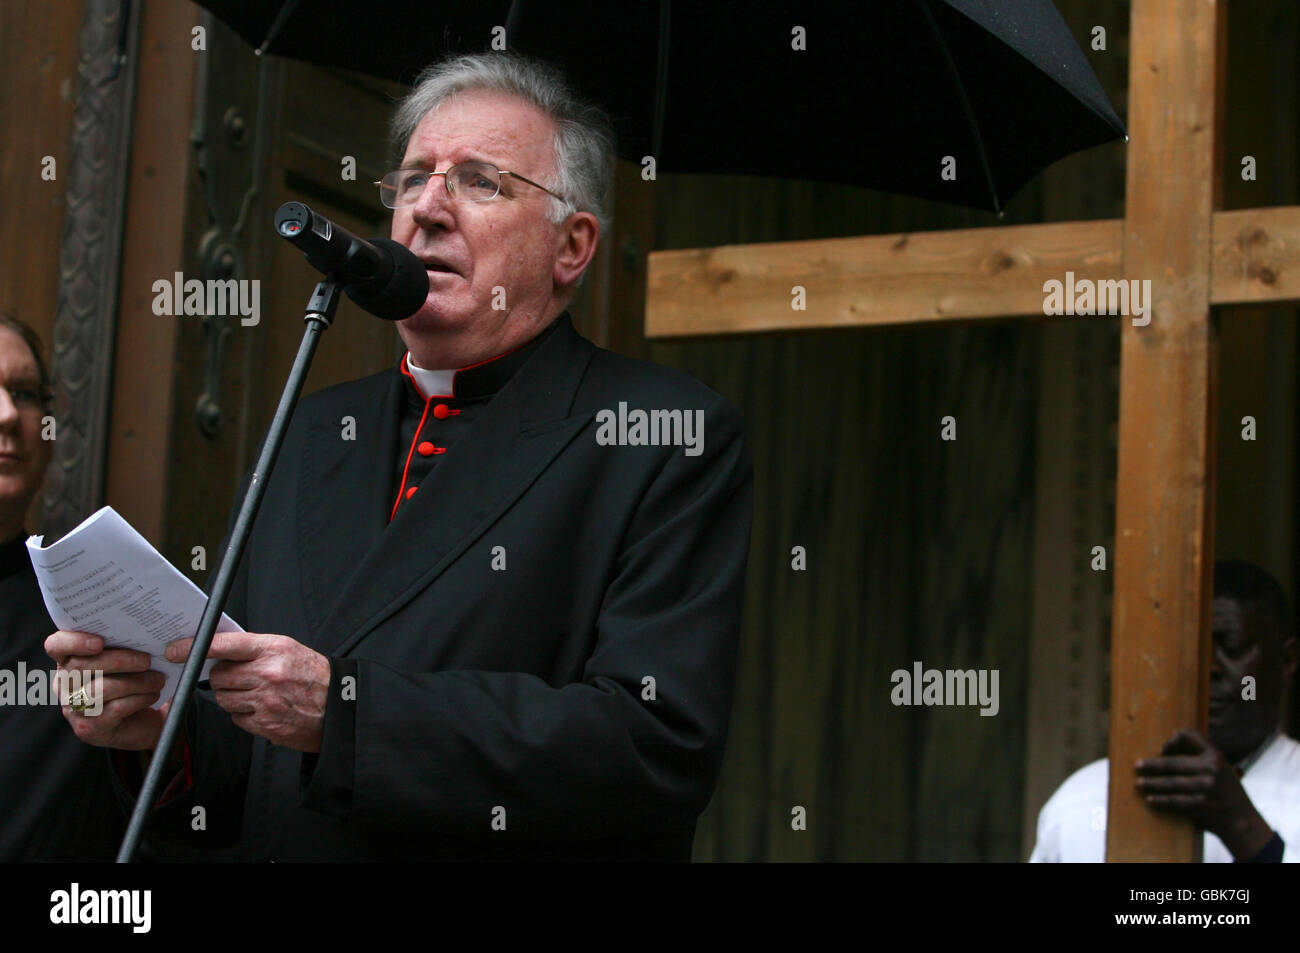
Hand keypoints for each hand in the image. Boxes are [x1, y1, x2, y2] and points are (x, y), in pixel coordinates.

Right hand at [44, 630, 169, 749]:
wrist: (142, 723)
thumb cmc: (134, 682)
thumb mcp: (127, 660)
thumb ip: (125, 644)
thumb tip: (144, 634)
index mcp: (68, 661)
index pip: (55, 646)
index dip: (73, 641)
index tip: (100, 642)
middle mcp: (65, 686)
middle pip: (80, 667)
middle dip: (120, 660)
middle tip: (147, 660)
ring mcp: (74, 710)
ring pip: (101, 689)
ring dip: (136, 682)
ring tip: (157, 679)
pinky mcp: (90, 729)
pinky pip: (115, 708)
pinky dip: (140, 698)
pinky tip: (153, 694)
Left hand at [166, 633, 329, 752]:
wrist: (339, 707)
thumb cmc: (313, 675)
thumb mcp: (288, 649)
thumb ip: (254, 649)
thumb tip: (217, 652)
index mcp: (274, 649)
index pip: (225, 645)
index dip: (195, 646)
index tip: (175, 649)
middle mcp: (268, 674)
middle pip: (218, 676)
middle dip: (222, 678)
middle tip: (240, 678)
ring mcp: (265, 701)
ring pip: (223, 698)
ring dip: (232, 696)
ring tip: (255, 694)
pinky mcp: (264, 724)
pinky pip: (236, 717)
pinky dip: (243, 714)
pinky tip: (262, 709)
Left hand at [1136, 729, 1273, 859]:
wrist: (1243, 821)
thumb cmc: (1227, 793)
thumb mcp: (1221, 768)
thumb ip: (1201, 758)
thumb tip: (1166, 751)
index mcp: (1215, 755)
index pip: (1189, 736)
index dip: (1172, 742)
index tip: (1162, 751)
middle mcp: (1210, 768)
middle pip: (1173, 762)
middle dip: (1152, 765)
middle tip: (1138, 766)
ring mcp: (1205, 786)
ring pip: (1170, 782)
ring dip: (1151, 783)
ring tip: (1139, 784)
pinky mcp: (1200, 804)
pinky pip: (1174, 800)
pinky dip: (1160, 800)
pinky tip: (1150, 799)